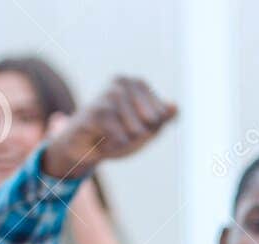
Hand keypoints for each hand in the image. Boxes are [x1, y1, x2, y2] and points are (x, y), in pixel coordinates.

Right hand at [41, 77, 176, 179]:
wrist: (83, 146)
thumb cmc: (118, 134)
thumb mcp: (146, 127)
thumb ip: (163, 117)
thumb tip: (175, 106)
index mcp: (136, 83)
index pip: (162, 115)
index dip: (151, 128)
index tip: (133, 126)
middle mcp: (121, 82)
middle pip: (153, 121)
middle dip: (141, 135)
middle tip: (121, 131)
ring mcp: (108, 94)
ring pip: (138, 130)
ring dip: (128, 140)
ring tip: (113, 134)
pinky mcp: (96, 111)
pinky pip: (122, 137)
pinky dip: (117, 144)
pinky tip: (104, 138)